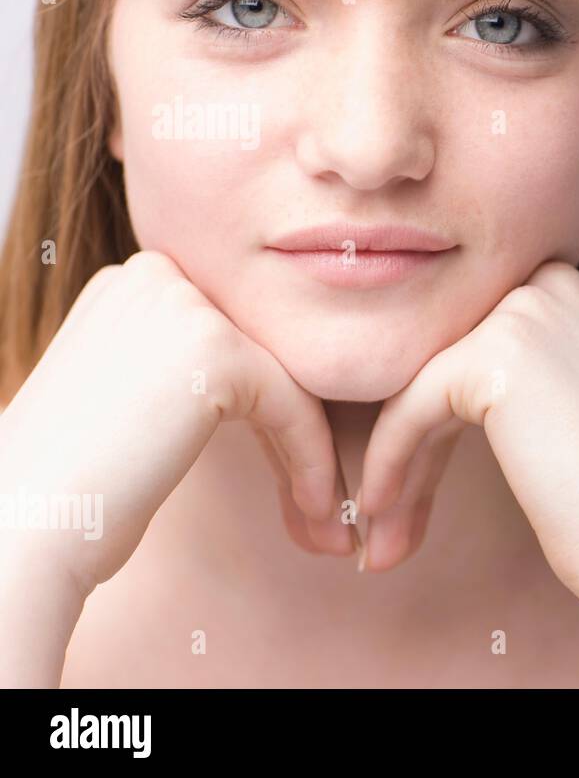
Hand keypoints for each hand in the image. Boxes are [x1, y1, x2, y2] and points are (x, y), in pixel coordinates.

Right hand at [0, 250, 348, 598]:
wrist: (23, 526)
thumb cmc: (71, 482)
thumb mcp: (130, 397)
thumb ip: (182, 368)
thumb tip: (263, 379)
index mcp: (131, 284)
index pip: (233, 337)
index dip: (267, 407)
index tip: (291, 466)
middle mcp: (156, 276)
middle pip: (264, 354)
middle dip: (294, 427)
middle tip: (318, 493)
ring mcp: (185, 306)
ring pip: (286, 380)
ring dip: (311, 450)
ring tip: (324, 510)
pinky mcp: (217, 351)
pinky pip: (295, 407)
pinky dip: (313, 460)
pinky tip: (318, 507)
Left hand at [357, 262, 578, 600]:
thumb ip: (559, 370)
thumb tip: (505, 368)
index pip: (483, 343)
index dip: (448, 418)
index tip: (426, 485)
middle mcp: (562, 286)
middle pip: (448, 359)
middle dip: (416, 440)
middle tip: (391, 518)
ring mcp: (531, 313)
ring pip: (422, 383)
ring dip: (398, 461)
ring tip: (384, 535)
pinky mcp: (495, 355)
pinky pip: (410, 407)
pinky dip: (389, 463)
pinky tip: (384, 514)